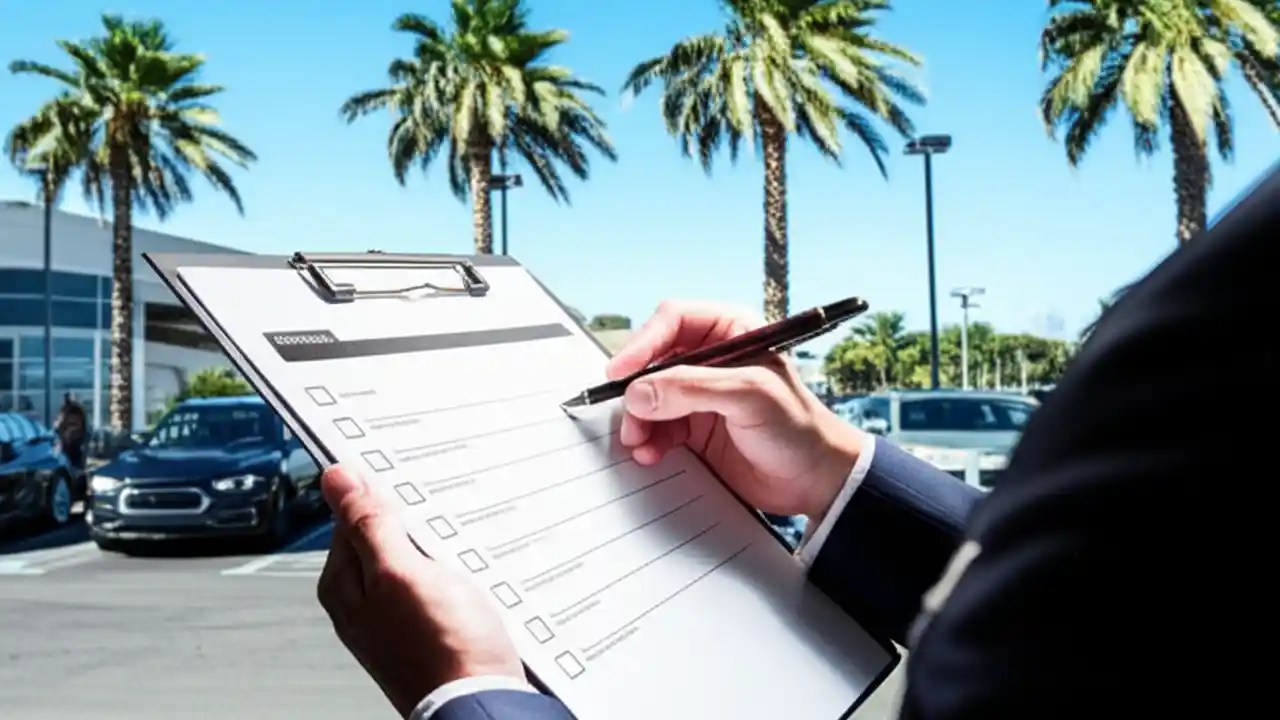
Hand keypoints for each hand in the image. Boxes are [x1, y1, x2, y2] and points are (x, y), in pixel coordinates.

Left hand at [317, 465, 523, 717]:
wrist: (482, 703)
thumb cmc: (445, 649)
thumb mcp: (403, 572)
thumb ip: (369, 524)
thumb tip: (338, 480)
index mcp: (344, 584)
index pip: (351, 514)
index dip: (381, 492)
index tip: (408, 481)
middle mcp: (364, 602)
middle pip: (382, 535)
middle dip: (412, 521)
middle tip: (439, 524)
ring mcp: (396, 616)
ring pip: (413, 557)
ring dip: (436, 547)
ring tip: (457, 553)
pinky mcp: (427, 626)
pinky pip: (434, 581)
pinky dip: (450, 571)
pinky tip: (467, 576)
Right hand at [608, 300, 866, 522]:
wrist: (815, 482)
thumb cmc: (799, 428)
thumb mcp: (749, 396)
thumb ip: (691, 388)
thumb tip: (640, 392)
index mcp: (731, 331)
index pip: (672, 321)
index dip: (643, 343)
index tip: (621, 372)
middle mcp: (712, 358)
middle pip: (653, 359)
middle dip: (637, 388)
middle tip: (631, 415)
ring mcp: (700, 394)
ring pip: (649, 396)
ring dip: (639, 419)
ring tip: (640, 442)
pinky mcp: (695, 427)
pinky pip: (657, 426)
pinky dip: (648, 439)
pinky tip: (651, 453)